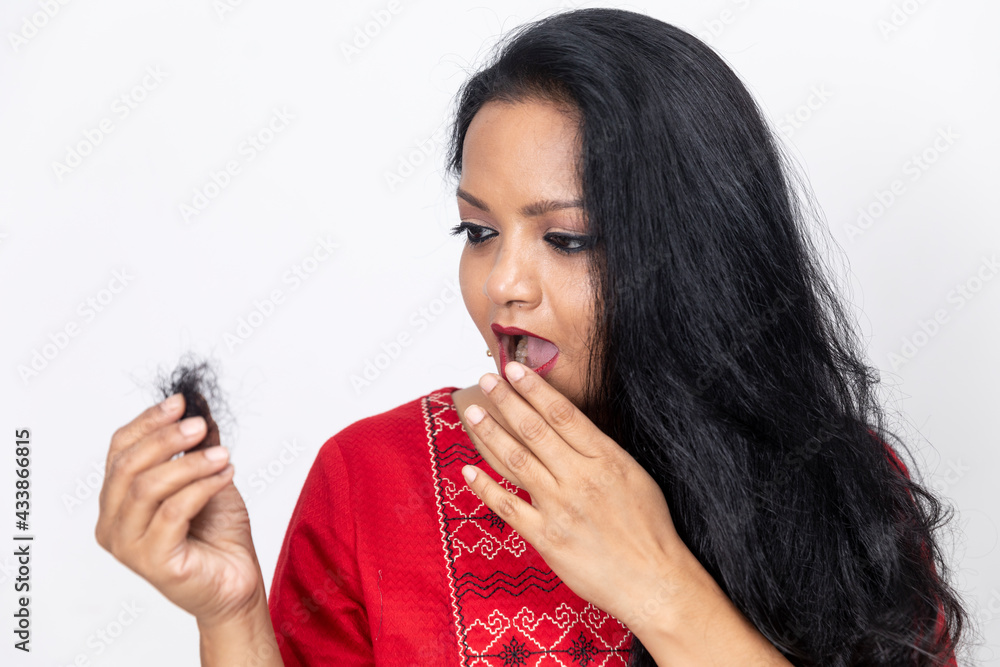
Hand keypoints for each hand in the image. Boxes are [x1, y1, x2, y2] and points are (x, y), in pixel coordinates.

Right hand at [95, 394, 264, 626]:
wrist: (237, 580)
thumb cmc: (217, 533)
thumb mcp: (207, 477)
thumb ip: (196, 447)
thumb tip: (197, 405)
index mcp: (117, 500)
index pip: (119, 450)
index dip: (148, 421)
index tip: (181, 402)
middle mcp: (113, 524)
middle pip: (128, 466)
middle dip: (166, 438)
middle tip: (200, 425)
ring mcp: (128, 546)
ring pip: (147, 488)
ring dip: (190, 464)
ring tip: (223, 455)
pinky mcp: (153, 562)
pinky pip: (173, 512)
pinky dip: (202, 486)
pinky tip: (226, 475)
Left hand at [459, 361, 691, 626]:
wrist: (654, 582)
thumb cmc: (650, 530)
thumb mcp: (636, 476)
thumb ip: (602, 451)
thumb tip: (572, 426)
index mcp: (606, 459)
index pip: (563, 414)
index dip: (535, 388)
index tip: (515, 369)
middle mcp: (580, 479)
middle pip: (534, 430)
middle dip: (507, 401)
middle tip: (487, 379)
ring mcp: (560, 508)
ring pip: (517, 461)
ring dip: (491, 434)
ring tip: (473, 412)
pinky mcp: (546, 538)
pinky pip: (508, 506)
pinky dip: (486, 487)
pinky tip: (469, 471)